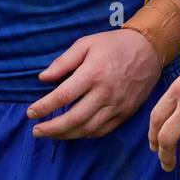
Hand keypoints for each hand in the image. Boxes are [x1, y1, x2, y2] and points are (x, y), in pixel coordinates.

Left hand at [26, 29, 162, 139]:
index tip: (31, 112)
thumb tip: (43, 78)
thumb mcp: (86, 44)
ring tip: (51, 134)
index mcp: (93, 73)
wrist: (149, 50)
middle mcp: (105, 93)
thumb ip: (63, 62)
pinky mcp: (125, 113)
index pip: (63, 96)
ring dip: (66, 135)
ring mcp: (117, 105)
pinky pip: (102, 130)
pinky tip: (73, 132)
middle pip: (74, 118)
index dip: (44, 107)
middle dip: (52, 128)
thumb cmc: (114, 44)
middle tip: (36, 131)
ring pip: (87, 129)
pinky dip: (85, 135)